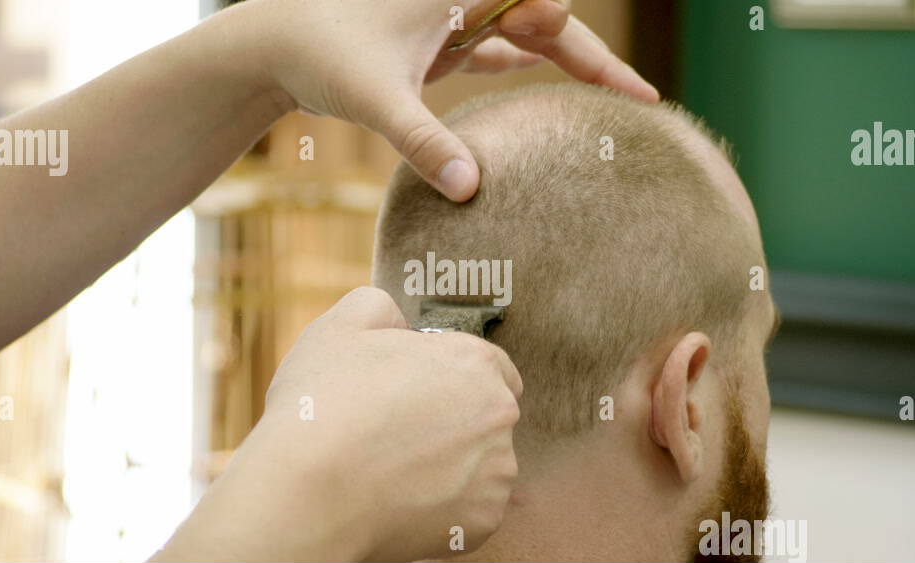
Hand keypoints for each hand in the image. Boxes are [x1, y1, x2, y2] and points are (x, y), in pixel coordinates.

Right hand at [154, 287, 522, 561]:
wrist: (308, 494)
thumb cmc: (321, 406)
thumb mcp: (339, 327)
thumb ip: (380, 308)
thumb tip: (397, 323)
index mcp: (475, 362)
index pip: (490, 367)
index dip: (450, 379)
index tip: (416, 396)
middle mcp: (499, 414)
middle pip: (486, 418)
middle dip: (452, 423)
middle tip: (397, 435)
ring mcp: (496, 471)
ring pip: (480, 467)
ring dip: (450, 468)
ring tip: (393, 471)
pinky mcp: (483, 521)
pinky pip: (469, 511)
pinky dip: (442, 509)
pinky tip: (400, 501)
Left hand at [221, 0, 657, 200]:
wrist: (270, 44)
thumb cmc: (319, 53)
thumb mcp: (376, 98)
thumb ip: (422, 142)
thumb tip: (468, 192)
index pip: (547, 5)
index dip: (590, 45)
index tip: (636, 94)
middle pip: (549, 21)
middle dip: (594, 59)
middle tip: (644, 103)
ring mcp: (454, 15)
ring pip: (528, 35)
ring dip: (567, 64)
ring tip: (618, 100)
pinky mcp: (439, 38)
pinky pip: (496, 48)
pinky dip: (523, 65)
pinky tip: (551, 90)